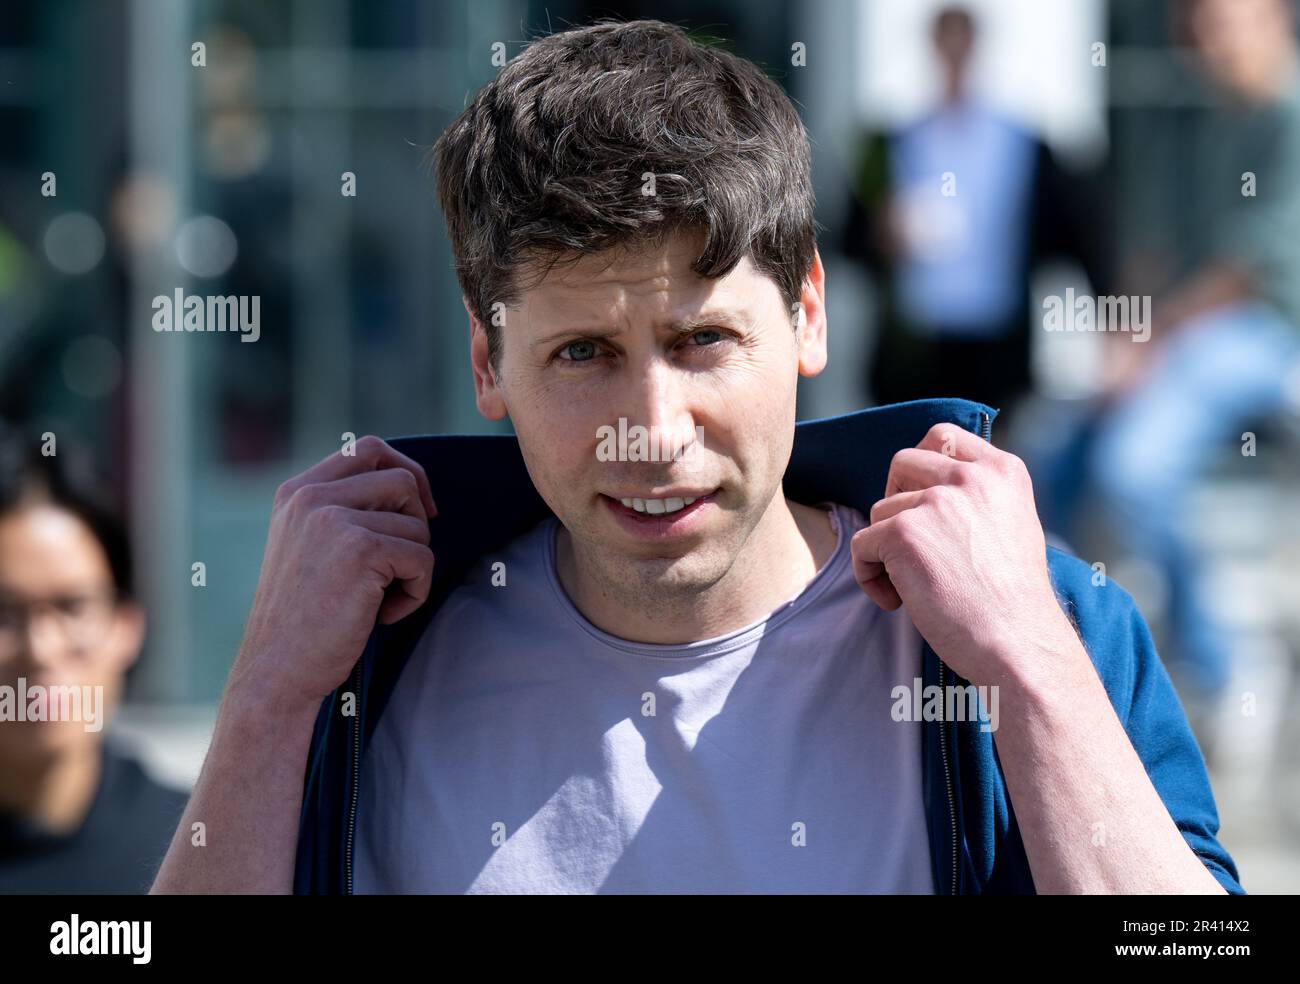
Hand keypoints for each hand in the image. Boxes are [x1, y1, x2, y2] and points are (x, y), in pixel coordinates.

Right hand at [230, 435, 436, 705]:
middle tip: (402, 563)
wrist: (277, 671)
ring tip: (379, 600)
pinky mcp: (361, 550)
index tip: (418, 510)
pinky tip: (382, 615)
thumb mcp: (308, 548)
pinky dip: (416, 592)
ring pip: (417, 525)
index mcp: (297, 492)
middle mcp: (311, 497)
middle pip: (401, 479)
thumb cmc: (302, 618)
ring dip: (413, 567)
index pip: (367, 449)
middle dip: (418, 521)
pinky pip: (422, 558)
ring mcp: (334, 520)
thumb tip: (411, 492)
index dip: (406, 471)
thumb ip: (343, 513)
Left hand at [850, 424, 1069, 687]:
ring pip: (879, 510)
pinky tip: (897, 601)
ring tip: (913, 586)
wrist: (1019, 645)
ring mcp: (937, 502)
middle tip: (907, 543)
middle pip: (902, 462)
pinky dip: (870, 576)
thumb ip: (978, 497)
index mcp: (1003, 471)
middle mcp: (971, 478)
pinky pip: (862, 545)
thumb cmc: (1013, 601)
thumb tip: (925, 484)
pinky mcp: (904, 534)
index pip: (943, 435)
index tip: (922, 504)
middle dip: (894, 500)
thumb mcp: (1013, 526)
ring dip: (885, 549)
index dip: (920, 467)